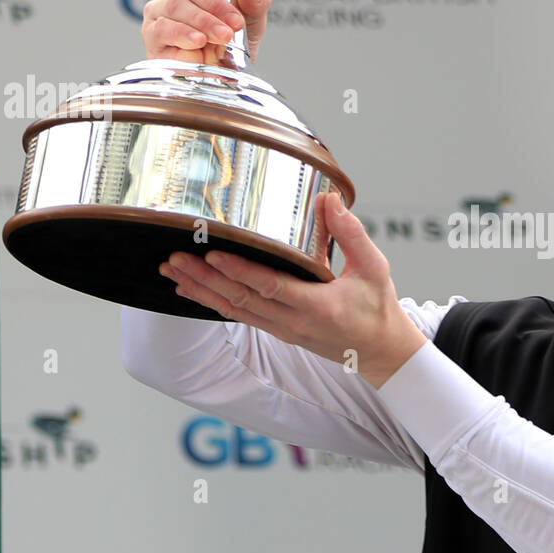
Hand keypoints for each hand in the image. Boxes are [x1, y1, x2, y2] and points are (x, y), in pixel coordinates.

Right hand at [141, 0, 272, 66]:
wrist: (223, 79)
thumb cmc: (232, 47)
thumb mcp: (253, 21)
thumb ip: (256, 2)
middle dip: (214, 1)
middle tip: (234, 22)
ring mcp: (160, 10)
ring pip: (176, 3)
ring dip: (204, 20)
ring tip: (224, 37)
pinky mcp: (152, 35)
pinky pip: (164, 27)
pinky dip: (184, 34)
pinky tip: (199, 42)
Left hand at [157, 191, 427, 387]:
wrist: (380, 352)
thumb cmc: (377, 310)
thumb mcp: (374, 268)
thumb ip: (351, 233)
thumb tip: (329, 200)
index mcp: (317, 306)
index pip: (270, 287)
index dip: (240, 272)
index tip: (214, 256)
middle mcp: (293, 322)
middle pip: (241, 299)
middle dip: (205, 278)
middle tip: (177, 258)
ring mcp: (282, 330)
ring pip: (234, 309)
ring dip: (201, 290)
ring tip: (173, 271)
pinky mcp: (277, 331)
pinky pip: (239, 315)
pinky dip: (212, 301)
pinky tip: (191, 290)